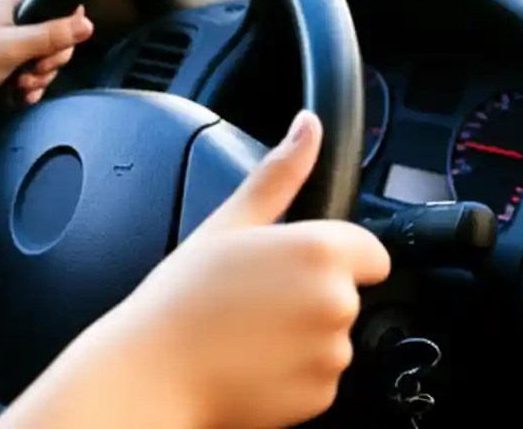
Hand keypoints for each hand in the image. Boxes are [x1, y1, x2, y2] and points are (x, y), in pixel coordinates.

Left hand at [0, 0, 93, 120]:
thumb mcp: (14, 48)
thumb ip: (53, 35)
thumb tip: (87, 24)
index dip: (66, 22)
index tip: (58, 44)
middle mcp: (10, 15)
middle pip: (57, 31)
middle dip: (51, 57)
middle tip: (35, 69)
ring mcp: (8, 39)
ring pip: (46, 55)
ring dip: (40, 76)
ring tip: (21, 86)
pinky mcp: (4, 61)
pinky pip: (33, 71)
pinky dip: (31, 85)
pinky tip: (20, 95)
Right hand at [92, 111, 390, 427]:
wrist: (153, 373)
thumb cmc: (181, 298)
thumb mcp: (229, 223)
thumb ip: (280, 173)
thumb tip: (308, 126)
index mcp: (320, 251)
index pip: (370, 252)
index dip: (334, 257)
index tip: (288, 267)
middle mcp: (336, 302)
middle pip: (346, 294)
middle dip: (311, 296)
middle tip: (254, 300)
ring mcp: (331, 354)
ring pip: (332, 337)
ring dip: (302, 336)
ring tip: (247, 333)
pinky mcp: (321, 397)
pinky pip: (320, 378)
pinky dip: (294, 375)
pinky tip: (251, 364)